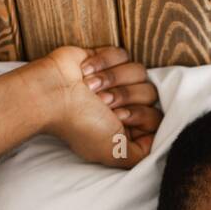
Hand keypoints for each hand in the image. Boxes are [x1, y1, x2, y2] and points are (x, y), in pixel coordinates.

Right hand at [20, 45, 160, 167]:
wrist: (52, 95)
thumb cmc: (80, 124)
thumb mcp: (116, 153)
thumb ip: (143, 155)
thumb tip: (158, 144)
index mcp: (128, 126)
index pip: (157, 117)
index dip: (140, 116)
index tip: (119, 119)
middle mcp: (124, 104)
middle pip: (151, 92)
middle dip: (124, 97)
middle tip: (102, 103)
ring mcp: (116, 79)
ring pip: (139, 71)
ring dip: (112, 79)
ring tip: (91, 88)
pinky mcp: (105, 58)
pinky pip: (122, 53)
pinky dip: (103, 63)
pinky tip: (85, 72)